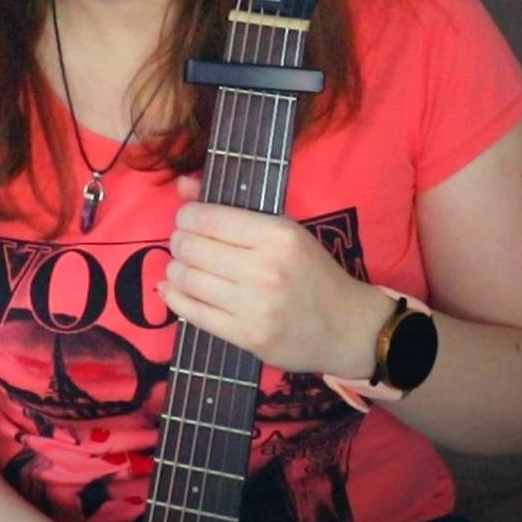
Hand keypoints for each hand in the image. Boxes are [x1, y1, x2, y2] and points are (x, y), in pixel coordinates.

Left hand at [158, 173, 395, 377]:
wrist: (347, 327)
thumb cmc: (314, 273)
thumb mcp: (285, 231)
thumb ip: (231, 207)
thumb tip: (181, 184)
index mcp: (277, 235)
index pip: (206, 217)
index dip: (186, 216)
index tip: (189, 220)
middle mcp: (265, 269)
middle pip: (190, 247)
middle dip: (178, 242)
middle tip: (185, 245)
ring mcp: (255, 306)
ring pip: (186, 278)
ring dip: (176, 269)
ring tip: (184, 267)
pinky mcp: (247, 337)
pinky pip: (191, 312)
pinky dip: (174, 297)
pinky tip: (175, 289)